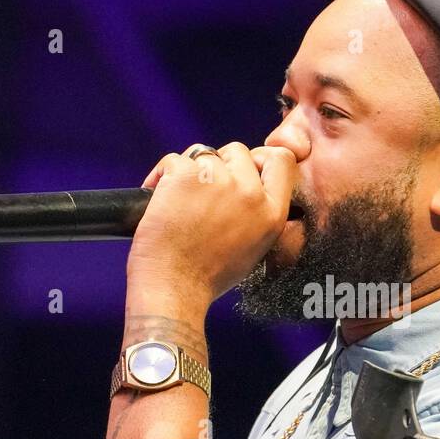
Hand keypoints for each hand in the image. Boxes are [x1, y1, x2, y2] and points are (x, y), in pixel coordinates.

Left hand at [126, 142, 296, 307]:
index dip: (261, 158)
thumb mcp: (254, 249)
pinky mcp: (186, 176)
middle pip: (238, 151)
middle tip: (203, 190)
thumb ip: (258, 214)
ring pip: (204, 153)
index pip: (281, 160)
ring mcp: (218, 181)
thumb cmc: (207, 276)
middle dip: (220, 164)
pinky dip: (162, 175)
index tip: (245, 168)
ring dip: (189, 170)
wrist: (173, 286)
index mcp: (271, 213)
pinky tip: (158, 197)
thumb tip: (248, 186)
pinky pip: (174, 160)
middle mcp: (249, 194)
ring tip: (178, 199)